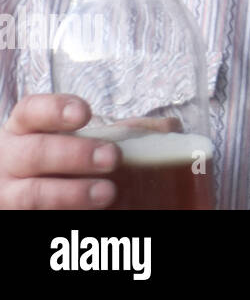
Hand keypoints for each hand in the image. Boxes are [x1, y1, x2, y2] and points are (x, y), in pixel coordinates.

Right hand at [0, 94, 119, 208]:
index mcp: (24, 129)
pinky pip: (37, 217)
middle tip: (111, 157)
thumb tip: (158, 129)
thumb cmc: (63, 157)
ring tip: (107, 193)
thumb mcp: (72, 138)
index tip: (85, 113)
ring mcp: (7, 192)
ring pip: (32, 195)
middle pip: (34, 153)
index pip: (31, 111)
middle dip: (74, 154)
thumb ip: (108, 133)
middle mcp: (9, 158)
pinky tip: (91, 213)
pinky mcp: (15, 216)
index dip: (55, 110)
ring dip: (71, 194)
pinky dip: (65, 214)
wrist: (32, 192)